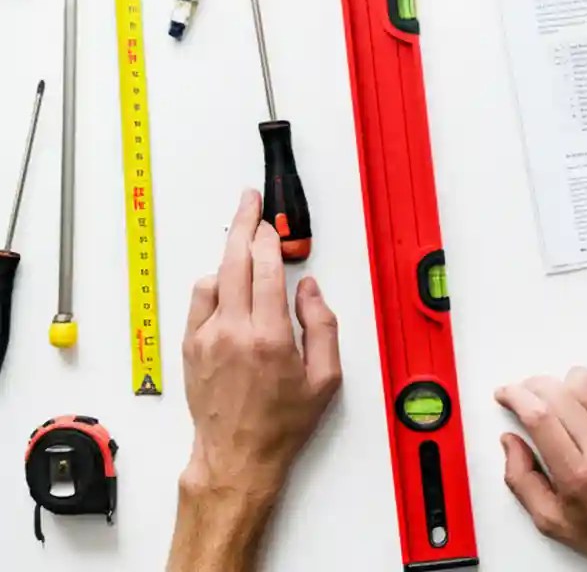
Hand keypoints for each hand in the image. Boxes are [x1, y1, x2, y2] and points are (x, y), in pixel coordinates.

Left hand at [180, 189, 342, 501]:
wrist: (237, 455)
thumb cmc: (281, 422)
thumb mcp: (326, 378)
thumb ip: (322, 326)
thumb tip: (309, 289)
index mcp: (270, 337)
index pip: (266, 270)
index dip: (269, 239)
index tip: (272, 225)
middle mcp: (234, 331)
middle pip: (234, 260)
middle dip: (243, 224)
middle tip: (248, 201)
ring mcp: (207, 337)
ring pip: (214, 277)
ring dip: (229, 255)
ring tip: (242, 243)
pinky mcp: (191, 346)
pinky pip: (199, 299)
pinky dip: (214, 283)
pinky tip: (227, 281)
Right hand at [497, 369, 586, 571]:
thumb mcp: (556, 524)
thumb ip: (523, 483)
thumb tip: (511, 444)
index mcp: (577, 475)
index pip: (540, 418)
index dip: (515, 398)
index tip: (505, 395)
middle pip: (558, 394)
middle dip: (531, 386)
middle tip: (521, 394)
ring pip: (585, 383)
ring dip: (559, 381)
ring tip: (550, 395)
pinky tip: (580, 392)